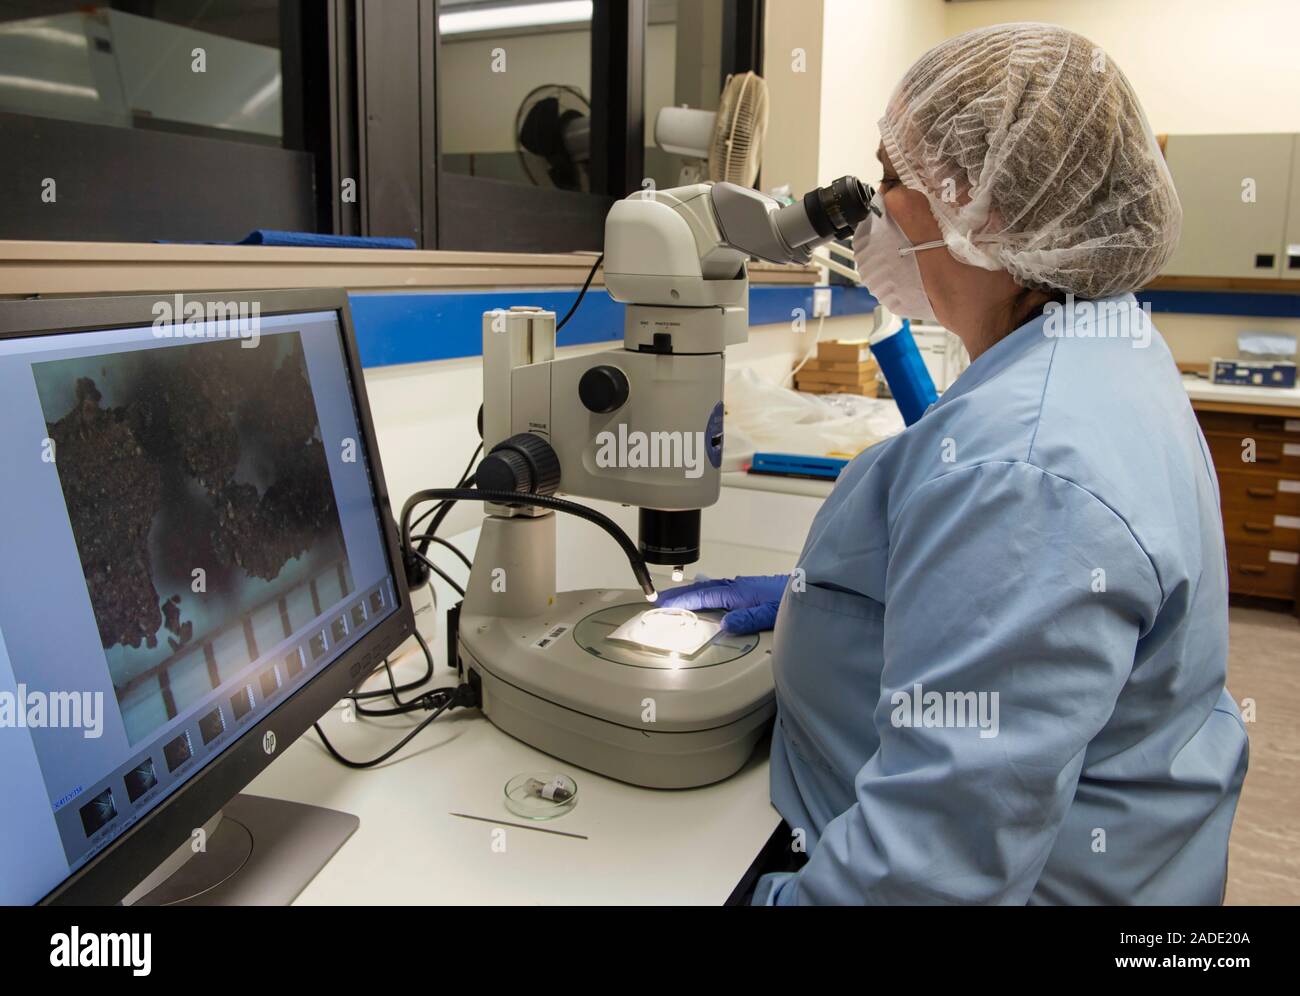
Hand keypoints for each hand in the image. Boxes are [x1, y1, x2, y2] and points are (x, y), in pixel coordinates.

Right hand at [656, 574, 788, 634]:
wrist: (816, 589)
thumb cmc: (797, 601)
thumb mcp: (773, 614)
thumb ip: (749, 619)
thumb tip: (724, 624)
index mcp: (741, 592)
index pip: (705, 596)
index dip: (683, 601)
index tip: (663, 604)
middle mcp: (741, 587)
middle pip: (704, 589)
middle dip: (681, 594)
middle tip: (660, 600)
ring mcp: (746, 587)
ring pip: (712, 588)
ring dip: (693, 594)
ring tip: (677, 600)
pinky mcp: (752, 590)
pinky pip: (722, 590)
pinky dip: (707, 593)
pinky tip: (709, 599)